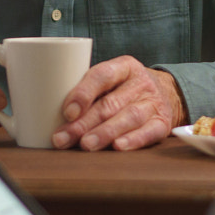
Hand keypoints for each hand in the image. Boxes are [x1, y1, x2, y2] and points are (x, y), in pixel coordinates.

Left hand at [52, 57, 184, 150]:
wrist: (168, 93)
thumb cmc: (124, 89)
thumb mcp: (110, 81)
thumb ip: (86, 91)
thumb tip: (46, 114)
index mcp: (124, 67)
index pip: (102, 75)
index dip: (83, 93)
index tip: (67, 112)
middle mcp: (140, 83)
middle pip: (110, 103)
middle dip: (84, 123)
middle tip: (63, 138)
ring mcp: (153, 103)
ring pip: (128, 117)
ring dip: (104, 133)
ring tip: (86, 145)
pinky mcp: (162, 123)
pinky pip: (148, 132)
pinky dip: (133, 140)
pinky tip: (117, 147)